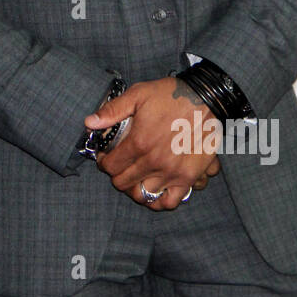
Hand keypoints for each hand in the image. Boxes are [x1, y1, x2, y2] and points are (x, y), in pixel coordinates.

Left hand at [84, 76, 221, 209]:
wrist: (206, 99)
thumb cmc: (171, 95)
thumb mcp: (138, 94)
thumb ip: (112, 111)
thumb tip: (89, 123)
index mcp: (139, 142)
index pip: (110, 166)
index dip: (103, 162)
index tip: (105, 157)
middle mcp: (153, 162)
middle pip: (123, 183)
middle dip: (116, 175)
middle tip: (119, 166)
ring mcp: (171, 172)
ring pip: (143, 195)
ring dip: (134, 188)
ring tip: (134, 177)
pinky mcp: (188, 177)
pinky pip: (170, 201)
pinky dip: (159, 201)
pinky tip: (154, 190)